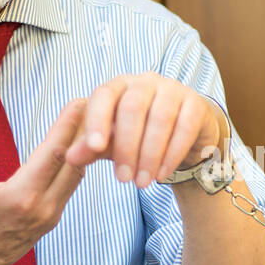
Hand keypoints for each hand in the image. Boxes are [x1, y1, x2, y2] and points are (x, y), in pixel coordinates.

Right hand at [0, 98, 86, 264]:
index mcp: (21, 196)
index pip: (53, 154)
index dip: (66, 126)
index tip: (79, 102)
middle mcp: (42, 207)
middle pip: (73, 162)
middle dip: (84, 132)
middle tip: (95, 103)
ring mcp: (50, 216)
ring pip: (76, 177)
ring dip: (84, 150)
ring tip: (92, 122)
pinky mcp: (51, 221)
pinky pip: (70, 189)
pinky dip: (77, 167)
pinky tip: (81, 151)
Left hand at [62, 74, 226, 187]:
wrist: (184, 137)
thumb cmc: (141, 136)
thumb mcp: (112, 143)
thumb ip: (90, 148)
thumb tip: (69, 157)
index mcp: (119, 86)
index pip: (103, 96)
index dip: (97, 120)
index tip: (93, 148)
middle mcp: (145, 82)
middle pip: (133, 107)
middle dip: (127, 147)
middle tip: (123, 180)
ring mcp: (173, 90)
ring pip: (160, 118)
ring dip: (150, 154)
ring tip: (142, 183)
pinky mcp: (195, 104)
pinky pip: (184, 127)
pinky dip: (172, 154)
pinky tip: (162, 174)